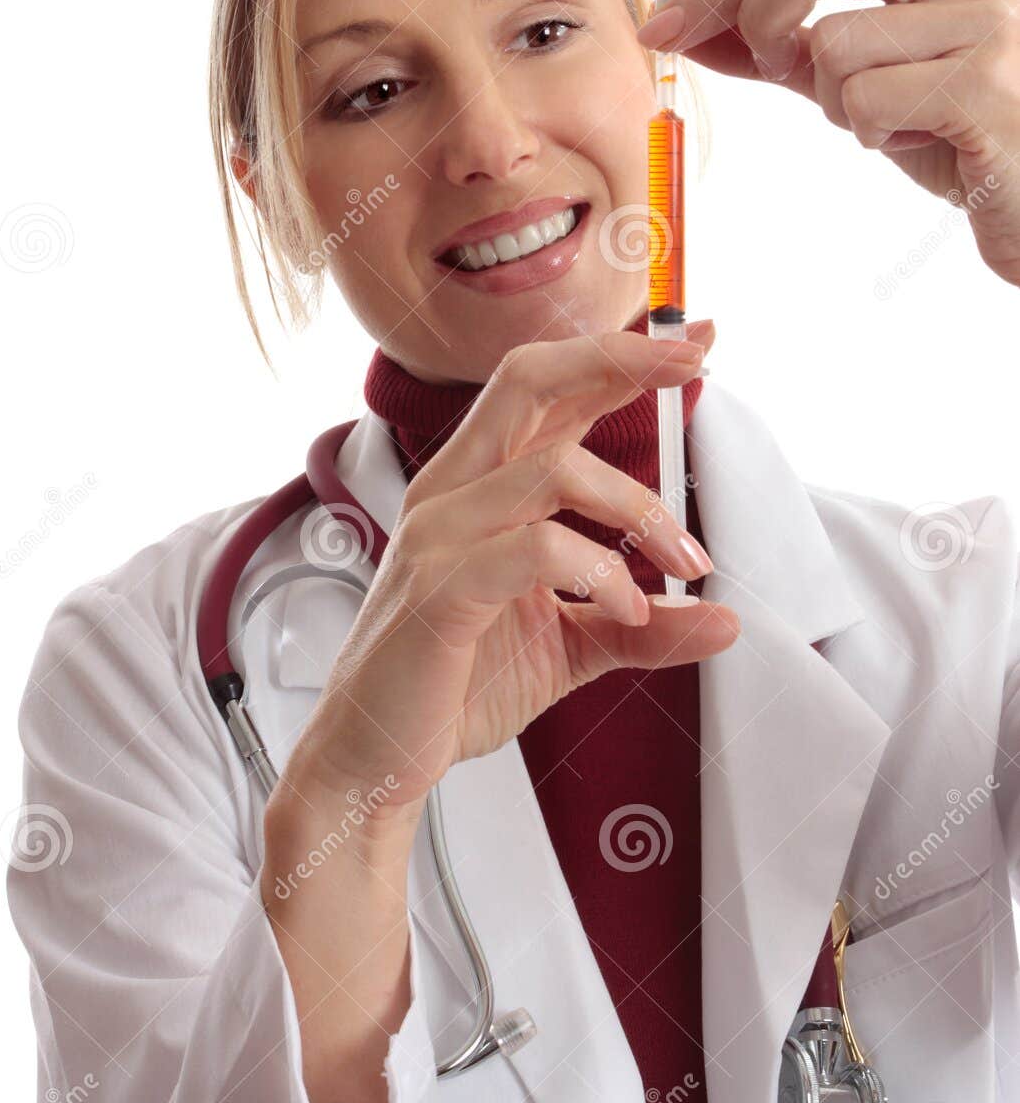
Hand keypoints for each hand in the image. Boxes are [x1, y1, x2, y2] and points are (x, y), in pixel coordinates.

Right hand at [280, 326, 739, 816]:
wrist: (376, 761)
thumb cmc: (456, 687)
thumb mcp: (570, 648)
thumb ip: (642, 625)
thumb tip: (727, 619)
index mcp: (476, 486)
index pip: (546, 391)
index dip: (618, 355)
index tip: (695, 342)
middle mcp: (451, 491)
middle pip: (529, 381)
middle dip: (618, 359)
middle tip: (695, 361)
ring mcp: (438, 534)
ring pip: (553, 467)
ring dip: (640, 509)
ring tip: (686, 564)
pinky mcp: (439, 586)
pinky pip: (537, 549)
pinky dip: (601, 572)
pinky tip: (628, 610)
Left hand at [638, 0, 1019, 287]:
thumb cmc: (964, 132)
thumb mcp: (870, 77)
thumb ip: (788, 51)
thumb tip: (692, 32)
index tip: (661, 24)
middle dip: (755, 18)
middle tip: (770, 67)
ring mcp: (987, 16)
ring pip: (831, 47)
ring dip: (841, 106)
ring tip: (902, 122)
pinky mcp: (987, 82)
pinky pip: (866, 102)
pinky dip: (876, 135)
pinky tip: (930, 141)